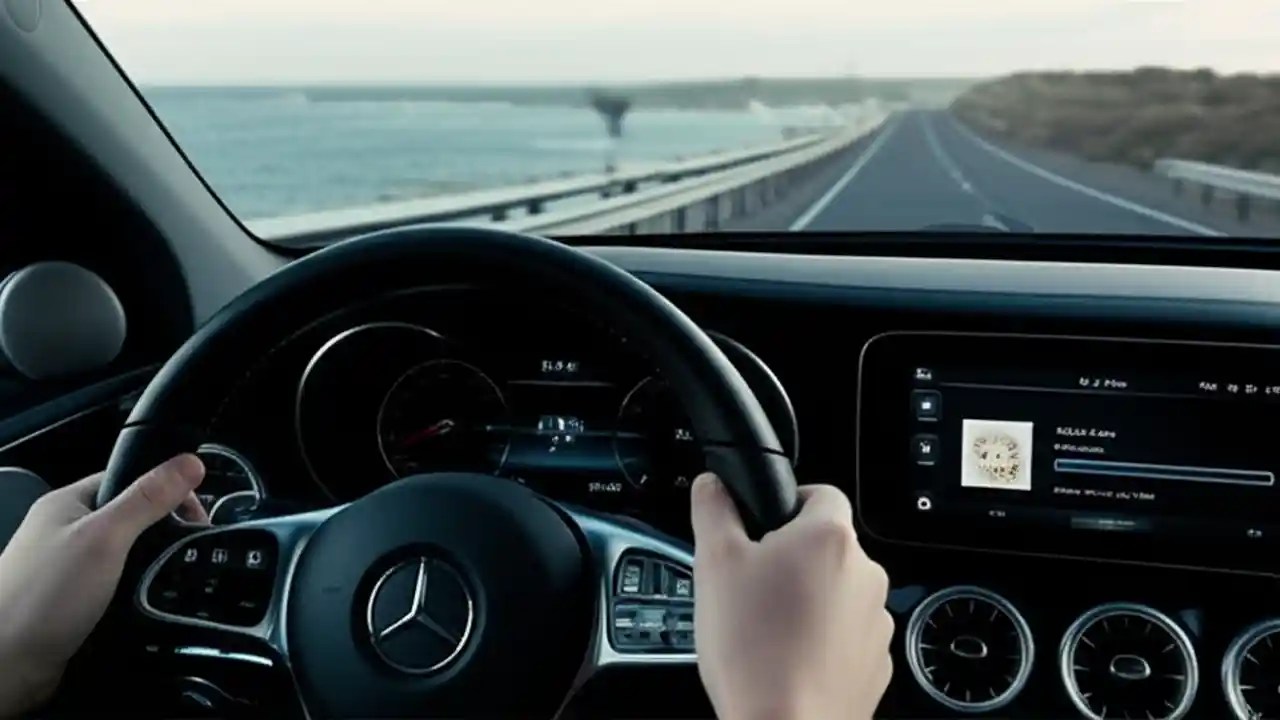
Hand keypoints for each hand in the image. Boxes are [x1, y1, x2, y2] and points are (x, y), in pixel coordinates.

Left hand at [0, 455, 206, 716]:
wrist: (5, 667)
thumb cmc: (44, 596)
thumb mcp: (105, 537)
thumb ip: (147, 499)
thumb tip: (191, 462)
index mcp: (69, 503)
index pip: (130, 479)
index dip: (169, 491)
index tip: (199, 518)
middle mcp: (68, 532)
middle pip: (133, 518)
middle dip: (164, 533)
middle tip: (191, 552)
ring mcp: (71, 569)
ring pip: (129, 556)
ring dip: (152, 566)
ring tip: (177, 579)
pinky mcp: (78, 603)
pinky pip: (120, 587)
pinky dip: (138, 592)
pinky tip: (152, 602)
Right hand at [692, 474, 892, 719]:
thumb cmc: (753, 650)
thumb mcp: (714, 564)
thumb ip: (713, 510)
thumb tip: (713, 486)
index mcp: (828, 537)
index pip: (820, 492)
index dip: (788, 503)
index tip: (763, 526)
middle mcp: (865, 573)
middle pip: (827, 546)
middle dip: (791, 558)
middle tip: (752, 583)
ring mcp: (876, 620)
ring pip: (838, 591)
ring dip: (809, 599)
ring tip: (766, 626)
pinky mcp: (876, 661)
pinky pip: (846, 634)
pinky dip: (822, 638)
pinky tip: (787, 655)